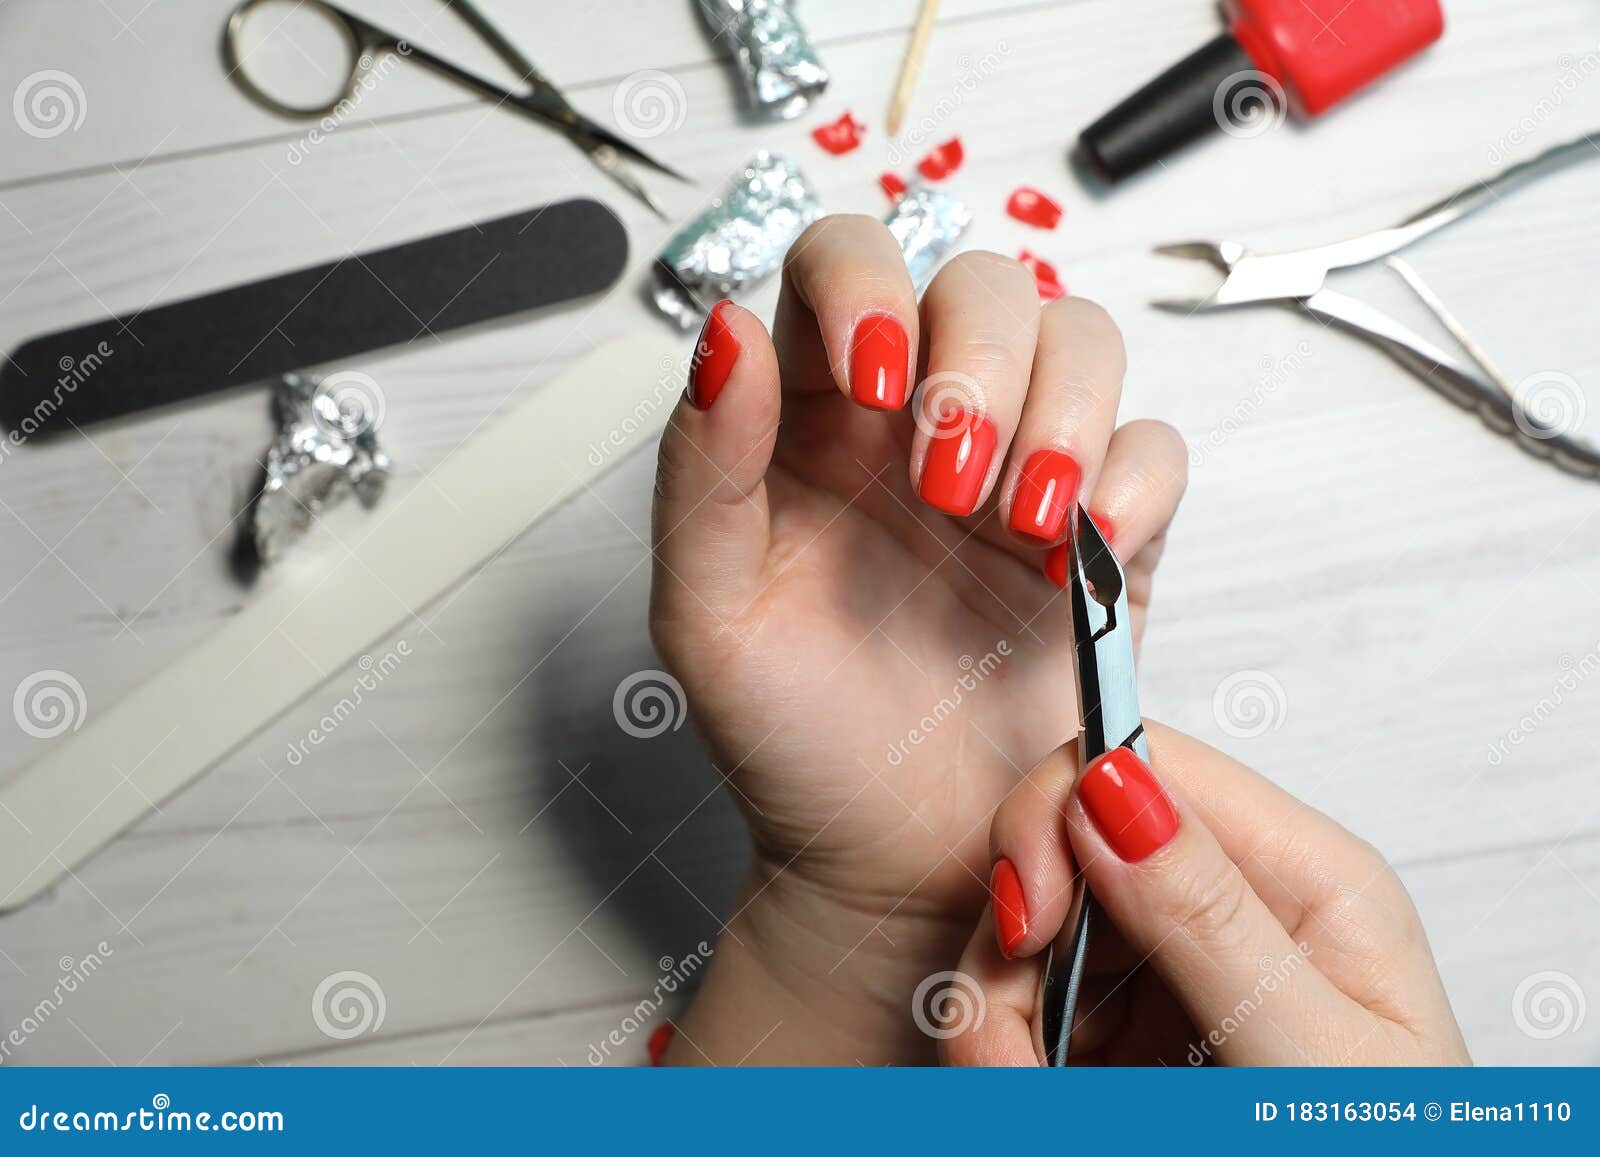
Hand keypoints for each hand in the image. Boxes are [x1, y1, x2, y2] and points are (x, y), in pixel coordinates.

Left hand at [648, 217, 1186, 1062]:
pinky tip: (1082, 554)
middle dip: (981, 363)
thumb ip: (702, 474)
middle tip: (949, 485)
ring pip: (1080, 341)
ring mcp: (1020, 474)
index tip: (875, 377)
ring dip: (1064, 412)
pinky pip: (1155, 449)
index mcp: (814, 418)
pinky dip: (1134, 480)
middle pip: (984, 283)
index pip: (844, 261)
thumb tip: (722, 332)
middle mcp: (922, 423)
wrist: (887, 861)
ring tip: (1023, 525)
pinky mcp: (1106, 541)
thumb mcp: (707, 617)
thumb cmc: (790, 740)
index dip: (868, 282)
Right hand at [941, 722, 1469, 1065]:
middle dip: (1013, 948)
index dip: (1057, 814)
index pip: (1151, 767)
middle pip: (1066, 855)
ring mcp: (1174, 976)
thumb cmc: (1386, 1155)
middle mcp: (1232, 912)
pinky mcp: (1130, 1038)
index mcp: (1305, 881)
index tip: (1024, 916)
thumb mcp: (1313, 1059)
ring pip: (1030, 941)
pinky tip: (1028, 1095)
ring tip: (1014, 1095)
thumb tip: (1113, 783)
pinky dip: (1009, 1059)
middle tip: (1002, 1053)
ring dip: (997, 1020)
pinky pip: (1031, 1014)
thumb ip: (1213, 922)